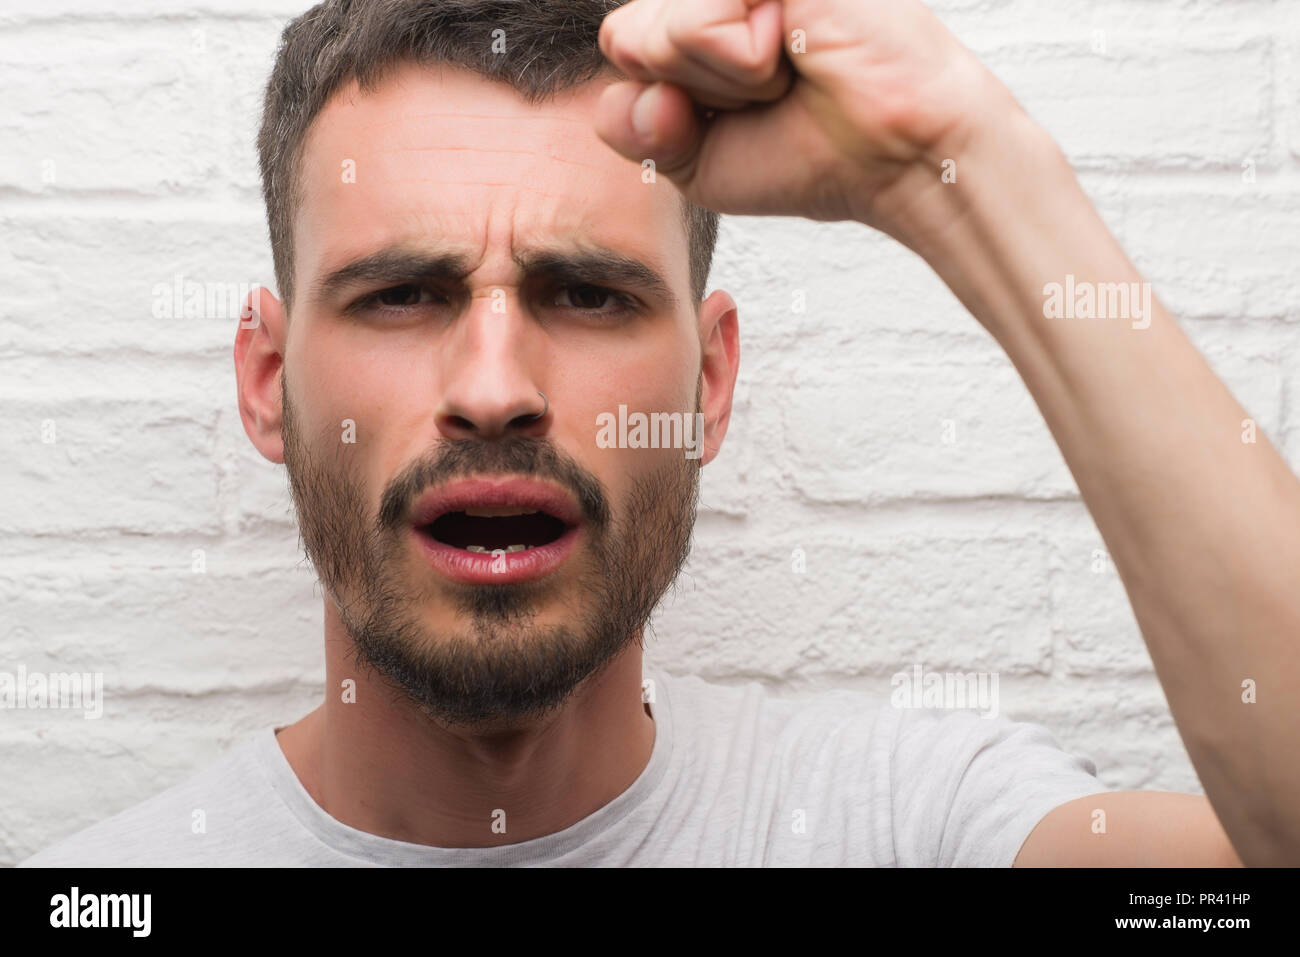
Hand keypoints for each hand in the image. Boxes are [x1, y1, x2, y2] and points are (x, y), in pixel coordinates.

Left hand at [594, 0, 1019, 242]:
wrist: (898, 156)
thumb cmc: (814, 156)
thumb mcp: (696, 162)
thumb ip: (636, 130)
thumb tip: (628, 93)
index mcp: (696, 22)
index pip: (621, 49)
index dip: (664, 107)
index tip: (740, 113)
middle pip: (626, 37)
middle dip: (689, 91)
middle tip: (767, 90)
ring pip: (656, 32)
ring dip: (720, 80)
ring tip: (786, 68)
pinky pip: (696, 21)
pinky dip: (740, 62)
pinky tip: (798, 48)